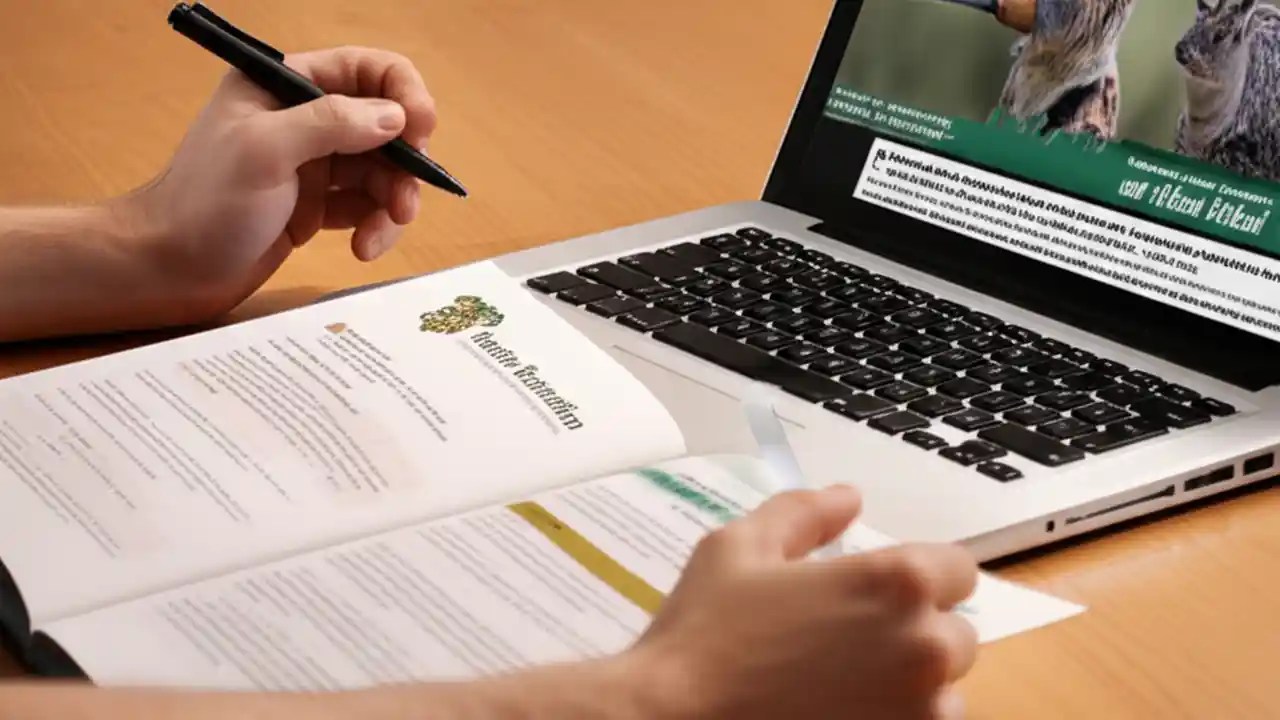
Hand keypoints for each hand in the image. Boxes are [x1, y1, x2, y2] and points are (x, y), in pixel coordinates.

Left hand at [129, 46, 436, 319]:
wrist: (168, 269)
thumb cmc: (204, 204)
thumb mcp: (265, 152)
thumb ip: (331, 124)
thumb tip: (396, 118)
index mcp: (286, 85)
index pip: (366, 70)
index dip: (403, 94)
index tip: (422, 131)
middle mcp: (304, 118)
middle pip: (386, 126)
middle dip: (404, 163)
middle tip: (404, 201)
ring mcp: (312, 164)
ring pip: (382, 171)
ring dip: (393, 202)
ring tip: (381, 233)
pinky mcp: (316, 206)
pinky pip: (366, 207)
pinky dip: (375, 226)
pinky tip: (364, 249)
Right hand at [629, 486, 979, 719]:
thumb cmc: (705, 632)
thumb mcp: (739, 548)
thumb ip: (803, 513)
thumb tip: (847, 498)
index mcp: (896, 582)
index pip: (958, 569)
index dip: (918, 577)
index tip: (876, 593)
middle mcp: (926, 647)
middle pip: (957, 633)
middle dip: (915, 632)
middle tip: (848, 641)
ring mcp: (920, 711)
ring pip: (944, 690)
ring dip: (911, 685)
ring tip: (840, 682)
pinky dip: (894, 719)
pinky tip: (839, 710)